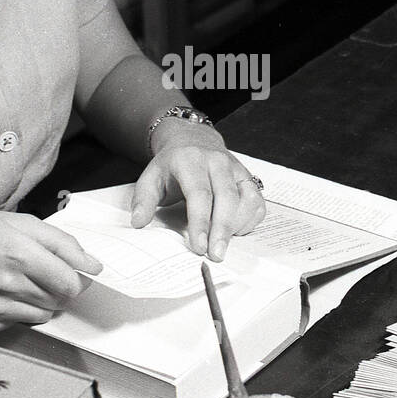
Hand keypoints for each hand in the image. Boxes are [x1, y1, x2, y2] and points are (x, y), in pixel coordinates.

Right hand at [0, 210, 102, 337]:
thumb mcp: (16, 222)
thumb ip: (62, 243)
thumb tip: (95, 266)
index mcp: (19, 251)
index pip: (71, 284)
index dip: (75, 280)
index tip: (69, 274)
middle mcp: (6, 282)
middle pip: (58, 301)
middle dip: (55, 289)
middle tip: (33, 272)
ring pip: (40, 316)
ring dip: (37, 302)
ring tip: (12, 281)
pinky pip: (16, 325)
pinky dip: (13, 312)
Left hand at [130, 124, 266, 258]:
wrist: (193, 142)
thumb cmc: (172, 165)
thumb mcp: (150, 178)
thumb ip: (143, 200)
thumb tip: (139, 222)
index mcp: (191, 160)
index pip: (199, 193)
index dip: (200, 222)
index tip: (199, 246)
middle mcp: (218, 162)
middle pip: (226, 199)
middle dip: (222, 231)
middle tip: (215, 255)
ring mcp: (237, 170)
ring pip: (246, 201)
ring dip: (236, 227)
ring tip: (221, 244)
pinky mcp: (249, 179)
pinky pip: (257, 203)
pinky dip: (249, 221)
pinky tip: (233, 231)